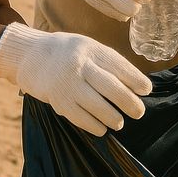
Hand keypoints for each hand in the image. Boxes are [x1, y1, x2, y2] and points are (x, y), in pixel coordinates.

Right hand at [0, 23, 152, 135]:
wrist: (30, 55)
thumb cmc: (68, 53)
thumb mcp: (88, 47)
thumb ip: (107, 62)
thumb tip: (134, 84)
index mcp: (91, 49)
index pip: (119, 66)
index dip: (135, 79)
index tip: (146, 90)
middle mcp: (80, 65)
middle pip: (111, 87)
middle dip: (129, 102)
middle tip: (139, 112)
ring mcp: (67, 83)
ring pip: (97, 105)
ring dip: (113, 117)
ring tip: (120, 122)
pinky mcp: (57, 100)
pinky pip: (80, 117)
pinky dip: (94, 125)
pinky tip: (102, 129)